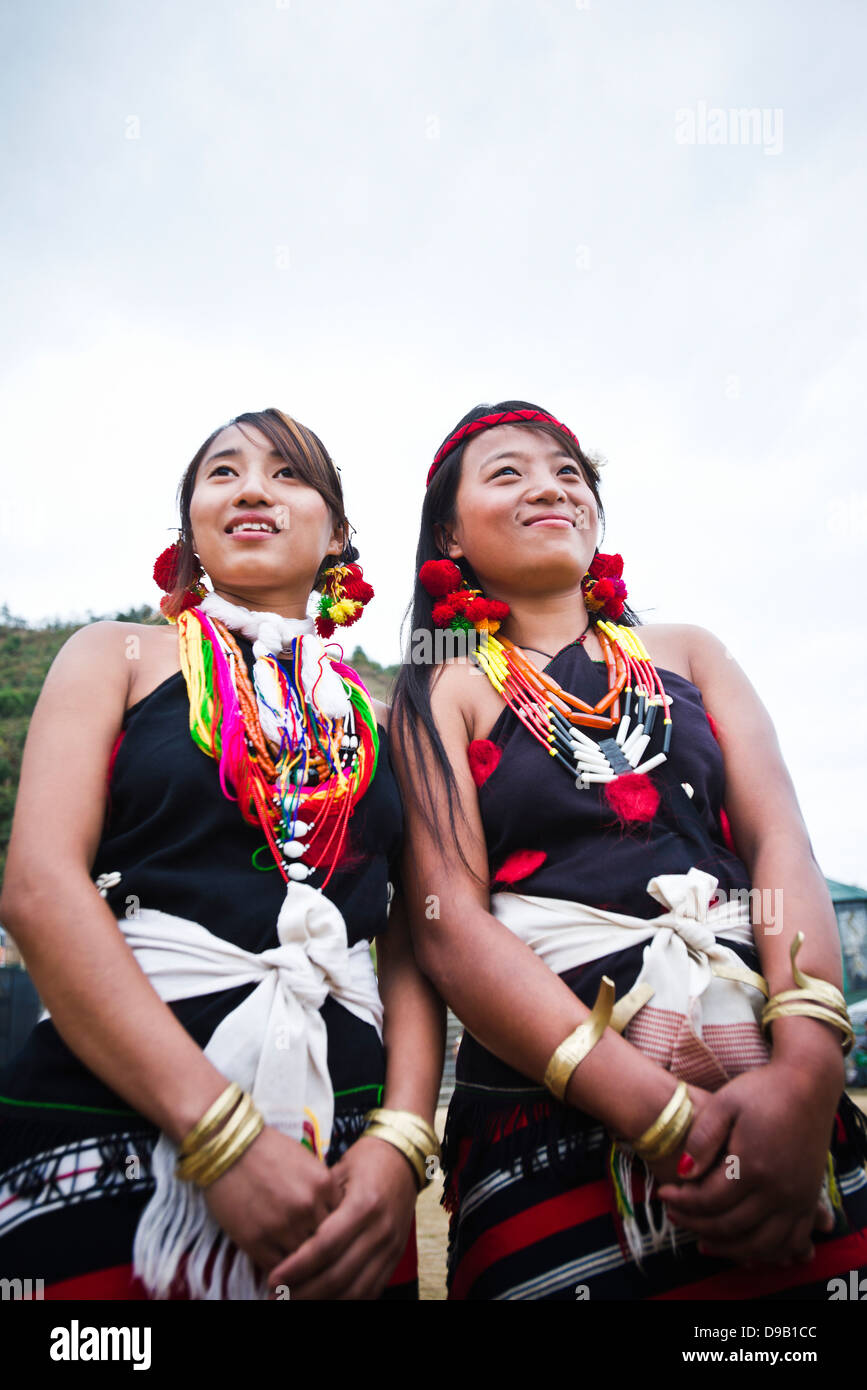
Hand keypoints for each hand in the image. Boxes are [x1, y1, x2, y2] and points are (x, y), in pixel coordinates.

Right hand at [202, 1125, 340, 1273]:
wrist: (225, 1147)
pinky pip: (277, 1267)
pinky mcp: (256, 1241)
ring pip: (302, 1258)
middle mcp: (307, 1206)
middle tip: (311, 1248)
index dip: (333, 1227)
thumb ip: (321, 1188)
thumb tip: (331, 1213)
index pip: (341, 1219)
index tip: (324, 1230)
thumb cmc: (265, 1149)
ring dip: (299, 1259)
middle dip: (318, 1245)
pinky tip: (278, 1262)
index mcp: (323, 1183)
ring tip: (294, 1258)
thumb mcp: (304, 1159)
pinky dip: (280, 1269)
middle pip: (324, 1241)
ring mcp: (282, 1226)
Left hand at [266, 1133, 418, 1299]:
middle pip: (339, 1274)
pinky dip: (346, 1300)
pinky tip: (324, 1301)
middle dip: (305, 1292)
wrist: (404, 1159)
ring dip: (323, 1301)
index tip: (273, 1278)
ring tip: (294, 1302)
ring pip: (355, 1290)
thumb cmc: (365, 1161)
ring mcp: (391, 1247)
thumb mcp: (338, 1173)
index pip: (326, 1246)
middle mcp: (380, 1230)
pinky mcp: (395, 1258)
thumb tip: (283, 1238)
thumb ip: (317, 1205)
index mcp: (364, 1204)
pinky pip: (371, 1290)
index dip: (297, 1267)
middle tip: (276, 1297)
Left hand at [656, 1062, 839, 1264]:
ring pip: (761, 1244)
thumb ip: (701, 1139)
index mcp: (754, 1165)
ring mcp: (798, 1198)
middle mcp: (779, 1189)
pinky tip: (744, 1247)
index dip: (682, 1201)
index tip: (662, 1194)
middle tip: (673, 1215)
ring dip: (728, 1248)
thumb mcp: (724, 1103)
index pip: (709, 1200)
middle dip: (696, 1224)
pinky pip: (790, 1241)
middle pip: (731, 1226)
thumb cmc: (762, 1089)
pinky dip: (767, 1252)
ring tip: (702, 1239)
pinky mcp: (810, 1198)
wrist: (808, 1083)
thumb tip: (683, 1173)